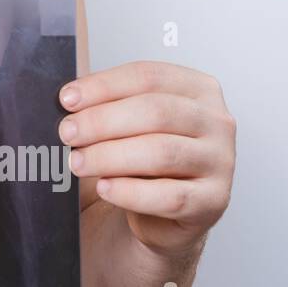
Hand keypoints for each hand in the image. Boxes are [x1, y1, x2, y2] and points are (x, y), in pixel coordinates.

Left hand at [58, 60, 234, 255]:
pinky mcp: (213, 201)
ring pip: (161, 152)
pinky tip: (105, 188)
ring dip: (109, 156)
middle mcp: (215, 122)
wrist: (164, 210)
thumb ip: (108, 105)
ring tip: (78, 162)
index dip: (103, 86)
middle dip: (102, 121)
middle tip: (68, 133)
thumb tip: (67, 100)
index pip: (148, 76)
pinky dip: (130, 192)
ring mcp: (220, 162)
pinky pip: (170, 196)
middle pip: (155, 112)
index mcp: (196, 88)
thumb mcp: (130, 122)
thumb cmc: (144, 158)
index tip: (67, 99)